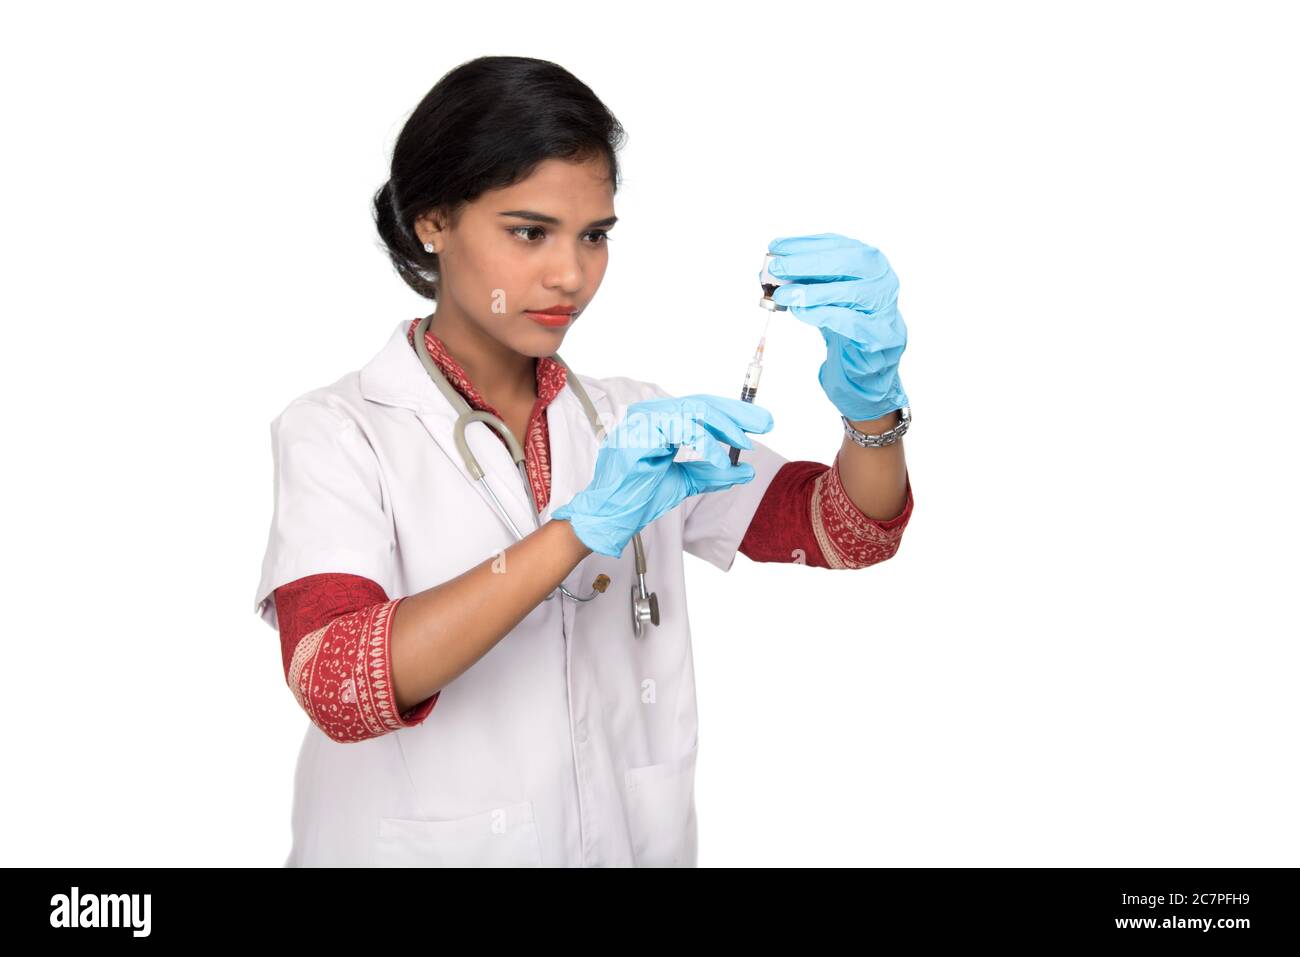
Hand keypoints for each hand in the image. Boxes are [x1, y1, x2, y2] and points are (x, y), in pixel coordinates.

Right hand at [552, 394, 773, 556]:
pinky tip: (721, 462)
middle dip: (736, 414)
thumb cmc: (638, 497)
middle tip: (765, 423)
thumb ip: (712, 474)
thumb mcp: (685, 482)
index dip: (733, 414)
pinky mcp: (638, 435)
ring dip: (724, 427)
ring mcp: (642, 422)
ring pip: (693, 410)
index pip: (701, 409)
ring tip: (744, 445)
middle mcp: (650, 416)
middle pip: (701, 404)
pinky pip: (680, 429)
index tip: (761, 423)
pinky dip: (705, 444)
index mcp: (659, 423)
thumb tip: (745, 469)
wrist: (611, 516)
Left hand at [764, 232, 908, 421]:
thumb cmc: (846, 319)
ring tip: (784, 294)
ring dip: (812, 292)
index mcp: (868, 260)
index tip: (776, 247)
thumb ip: (804, 279)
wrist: (869, 360)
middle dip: (807, 263)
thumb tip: (770, 273)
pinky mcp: (881, 334)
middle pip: (847, 261)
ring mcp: (885, 306)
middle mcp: (882, 277)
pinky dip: (822, 315)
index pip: (836, 243)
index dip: (804, 244)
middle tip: (778, 268)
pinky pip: (850, 322)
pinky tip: (801, 312)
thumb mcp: (824, 293)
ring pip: (851, 292)